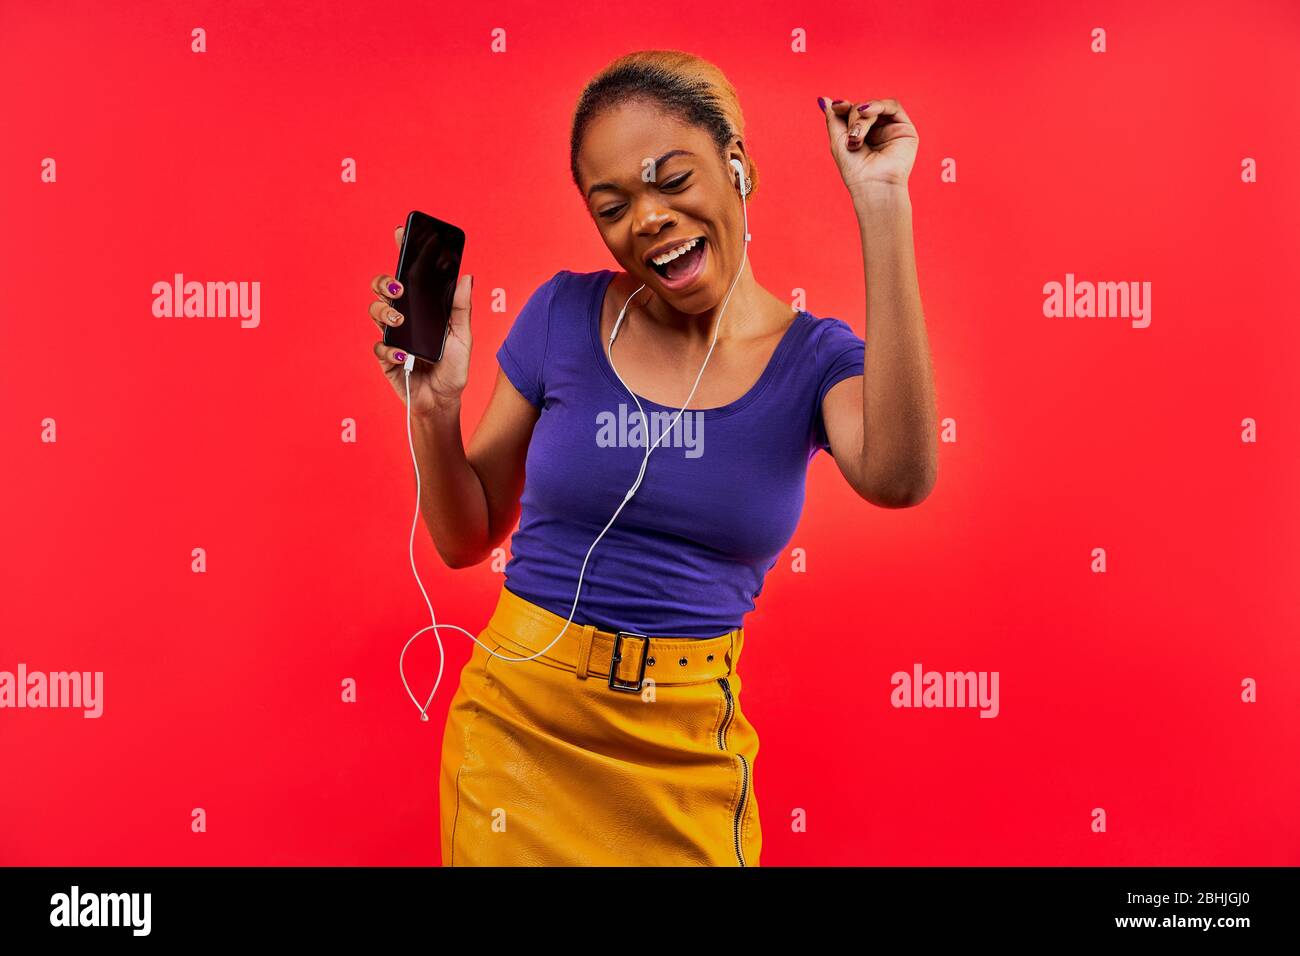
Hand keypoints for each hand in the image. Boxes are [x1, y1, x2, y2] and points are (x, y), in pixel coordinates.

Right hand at [369, 224, 472, 416]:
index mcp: (422, 307)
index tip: (401, 232)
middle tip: (400, 289)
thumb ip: (462, 308)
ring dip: (385, 311)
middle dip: (386, 282)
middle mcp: (404, 317)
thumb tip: (466, 276)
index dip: (403, 251)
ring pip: (375, 311)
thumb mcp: (463, 336)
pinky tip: (405, 354)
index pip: (409, 274)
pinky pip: (380, 347)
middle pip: (383, 288)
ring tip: (401, 320)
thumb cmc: (453, 368)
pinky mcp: (387, 358)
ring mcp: (393, 336)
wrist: (444, 401)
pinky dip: (390, 348)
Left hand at [817, 96, 917, 194]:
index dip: (843, 106)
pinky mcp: (905, 128)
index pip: (851, 112)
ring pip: (875, 106)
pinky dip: (878, 105)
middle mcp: (877, 130)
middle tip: (850, 138)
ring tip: (856, 136)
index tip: (836, 107)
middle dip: (853, 118)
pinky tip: (867, 112)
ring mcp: (891, 128)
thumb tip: (824, 99)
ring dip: (862, 116)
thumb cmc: (854, 170)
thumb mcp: (837, 141)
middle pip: (861, 108)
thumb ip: (833, 119)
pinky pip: (892, 105)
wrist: (873, 185)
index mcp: (861, 134)